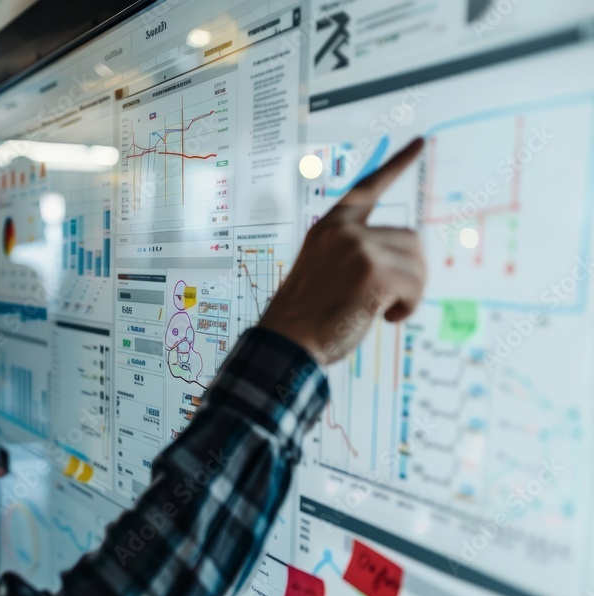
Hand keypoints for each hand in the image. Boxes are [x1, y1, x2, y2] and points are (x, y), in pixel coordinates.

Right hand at [259, 138, 426, 364]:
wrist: (288, 341)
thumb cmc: (306, 315)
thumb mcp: (325, 270)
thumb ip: (354, 252)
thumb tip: (402, 257)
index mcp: (329, 226)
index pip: (369, 186)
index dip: (397, 164)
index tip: (420, 141)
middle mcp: (344, 231)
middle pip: (409, 239)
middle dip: (409, 272)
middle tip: (389, 300)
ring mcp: (359, 249)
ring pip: (416, 263)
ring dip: (410, 291)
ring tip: (384, 310)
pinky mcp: (374, 272)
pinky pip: (415, 285)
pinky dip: (408, 306)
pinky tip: (386, 318)